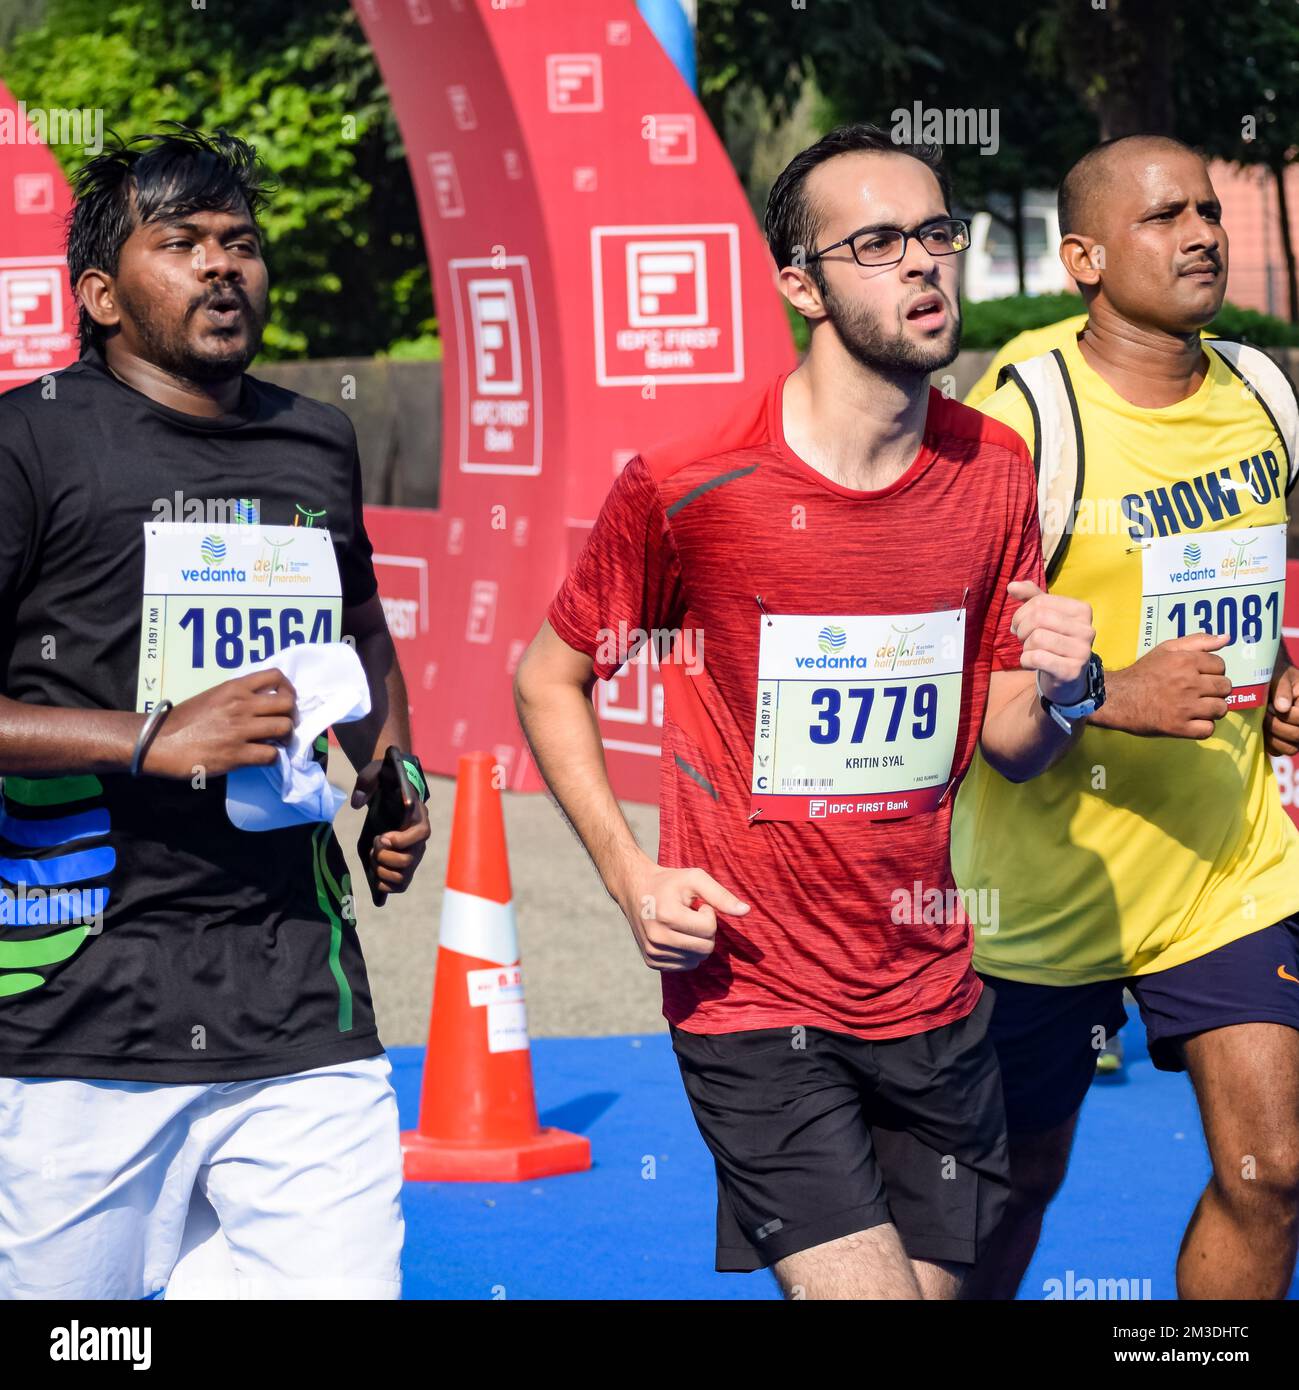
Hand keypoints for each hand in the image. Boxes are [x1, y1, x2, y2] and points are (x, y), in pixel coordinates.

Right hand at [141, 668, 296, 777]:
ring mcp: (240, 729)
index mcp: (234, 688)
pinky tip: (262, 757)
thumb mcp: (212, 697)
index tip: (284, 701)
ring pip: (284, 728)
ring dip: (284, 737)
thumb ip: (236, 697)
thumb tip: (260, 705)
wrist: (158, 742)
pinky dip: (272, 758)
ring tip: (275, 742)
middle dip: (290, 716)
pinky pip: (271, 755)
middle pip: (288, 703)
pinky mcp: (236, 754)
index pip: (276, 676)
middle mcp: (241, 705)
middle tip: (282, 725)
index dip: (288, 689)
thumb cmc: (183, 720)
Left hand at [351, 759, 430, 894]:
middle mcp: (419, 840)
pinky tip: (374, 872)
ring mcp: (413, 855)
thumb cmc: (385, 781)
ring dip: (381, 870)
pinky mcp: (404, 866)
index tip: (381, 837)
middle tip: (374, 842)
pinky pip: (400, 886)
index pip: (421, 833)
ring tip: (373, 856)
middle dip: (384, 856)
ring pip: (403, 876)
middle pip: (409, 860)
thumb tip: (357, 802)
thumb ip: (367, 781)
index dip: (402, 840)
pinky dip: (384, 885)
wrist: (389, 791)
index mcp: (418, 817)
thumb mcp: (376, 772)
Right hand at [616, 860, 748, 972]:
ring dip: (697, 943)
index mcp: (667, 915)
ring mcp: (652, 952)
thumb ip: (721, 895)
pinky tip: (676, 935)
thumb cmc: (670, 882)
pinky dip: (687, 953)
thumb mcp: (695, 878)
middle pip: (705, 949)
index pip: (709, 930)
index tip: (697, 905)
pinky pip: (684, 966)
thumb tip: (746, 911)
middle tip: (692, 916)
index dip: (709, 914)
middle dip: (706, 932)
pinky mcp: (651, 962)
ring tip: (682, 924)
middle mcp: (657, 937)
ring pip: (696, 960)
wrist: (634, 889)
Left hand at [1007, 581, 1095, 705]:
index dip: (1021, 613)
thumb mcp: (1044, 615)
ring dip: (1025, 647)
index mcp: (1082, 610)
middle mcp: (1087, 629)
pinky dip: (1025, 661)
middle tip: (1022, 638)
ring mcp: (1083, 651)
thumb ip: (1030, 597)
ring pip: (1037, 638)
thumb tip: (1011, 585)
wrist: (1067, 678)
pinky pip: (1036, 658)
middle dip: (1021, 629)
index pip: (1040, 601)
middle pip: (1038, 618)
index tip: (1019, 624)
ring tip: (1031, 651)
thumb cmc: (1053, 641)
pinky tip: (1032, 664)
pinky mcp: (1072, 671)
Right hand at [1103, 634, 1231, 738]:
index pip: (1220, 666)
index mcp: (1187, 661)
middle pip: (1225, 688)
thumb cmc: (1143, 673)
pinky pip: (1208, 729)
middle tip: (1198, 692)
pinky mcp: (1179, 727)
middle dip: (1215, 690)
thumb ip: (1198, 641)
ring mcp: (1185, 707)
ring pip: (1220, 709)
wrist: (1116, 698)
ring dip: (1211, 709)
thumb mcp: (1167, 649)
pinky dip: (1202, 727)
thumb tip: (1227, 638)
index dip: (1211, 671)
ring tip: (1196, 707)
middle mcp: (1189, 683)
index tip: (1198, 676)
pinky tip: (1191, 721)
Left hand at [1264, 662, 1298, 756]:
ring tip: (1264, 720)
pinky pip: (1277, 751)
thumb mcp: (1280, 676)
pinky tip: (1262, 728)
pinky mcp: (1284, 742)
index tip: (1271, 706)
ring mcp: (1297, 735)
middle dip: (1277, 725)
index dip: (1286, 716)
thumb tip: (1282, 708)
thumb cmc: (1277, 675)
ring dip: (1273, 736)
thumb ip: (1282, 689)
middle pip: (1297, 735)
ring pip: (1290, 748)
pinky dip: (1268, 743)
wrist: (1269, 680)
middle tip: (1265, 713)